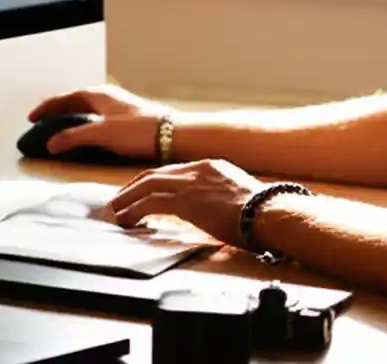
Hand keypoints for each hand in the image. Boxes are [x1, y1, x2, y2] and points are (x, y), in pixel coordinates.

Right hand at [28, 84, 177, 160]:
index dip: (47, 108)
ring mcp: (118, 106)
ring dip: (71, 114)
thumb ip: (74, 137)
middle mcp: (107, 96)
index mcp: (98, 94)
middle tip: (42, 120)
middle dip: (57, 109)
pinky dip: (84, 121)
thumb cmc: (139, 131)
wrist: (173, 135)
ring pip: (87, 107)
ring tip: (59, 125)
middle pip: (75, 99)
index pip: (65, 98)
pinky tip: (86, 132)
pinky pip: (96, 115)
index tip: (32, 117)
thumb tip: (50, 143)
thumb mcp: (102, 134)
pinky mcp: (126, 117)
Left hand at [107, 159, 263, 246]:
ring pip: (147, 185)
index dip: (155, 181)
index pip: (174, 171)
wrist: (270, 212)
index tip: (143, 191)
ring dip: (128, 198)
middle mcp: (198, 169)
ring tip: (116, 211)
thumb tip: (216, 213)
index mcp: (211, 166)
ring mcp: (190, 182)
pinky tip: (126, 220)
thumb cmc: (263, 213)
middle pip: (156, 173)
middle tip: (120, 198)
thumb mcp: (239, 198)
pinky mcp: (184, 199)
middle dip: (134, 186)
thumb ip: (222, 200)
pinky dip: (134, 210)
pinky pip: (149, 203)